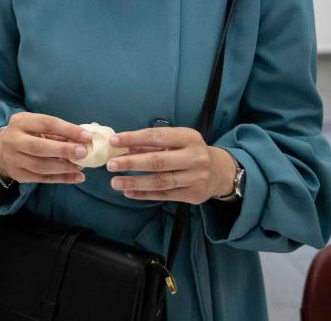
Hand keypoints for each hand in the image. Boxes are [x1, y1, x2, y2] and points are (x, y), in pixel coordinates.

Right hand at [0, 112, 89, 184]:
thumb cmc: (26, 134)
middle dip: (64, 150)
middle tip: (83, 152)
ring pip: (41, 166)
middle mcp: (13, 140)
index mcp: (20, 122)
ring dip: (64, 167)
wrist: (0, 150)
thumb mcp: (36, 126)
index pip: (46, 123)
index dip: (67, 130)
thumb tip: (83, 139)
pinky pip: (42, 179)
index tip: (86, 136)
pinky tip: (77, 177)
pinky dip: (62, 179)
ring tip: (81, 166)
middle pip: (39, 147)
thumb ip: (57, 132)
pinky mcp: (18, 175)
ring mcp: (14, 159)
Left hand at [105, 127, 236, 203]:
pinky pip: (164, 195)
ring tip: (115, 182)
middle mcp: (194, 157)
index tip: (114, 141)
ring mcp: (195, 177)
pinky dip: (144, 194)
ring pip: (160, 181)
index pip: (156, 136)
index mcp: (189, 137)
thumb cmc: (189, 152)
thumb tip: (122, 146)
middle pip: (157, 161)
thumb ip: (150, 144)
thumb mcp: (175, 141)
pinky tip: (129, 192)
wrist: (220, 171)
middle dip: (131, 163)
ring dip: (135, 182)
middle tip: (110, 164)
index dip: (133, 138)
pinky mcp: (193, 195)